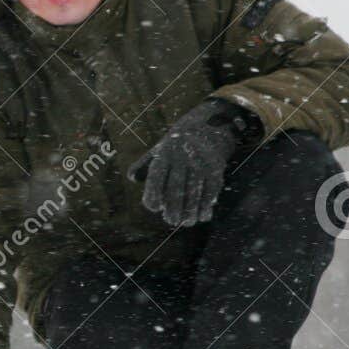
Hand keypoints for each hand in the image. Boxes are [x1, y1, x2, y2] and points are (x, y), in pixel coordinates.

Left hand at [128, 99, 260, 227]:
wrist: (208, 125)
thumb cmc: (176, 145)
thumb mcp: (159, 149)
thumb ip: (144, 164)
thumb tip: (133, 178)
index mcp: (164, 154)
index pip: (156, 178)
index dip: (153, 195)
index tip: (155, 208)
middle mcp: (182, 157)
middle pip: (176, 188)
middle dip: (174, 208)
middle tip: (172, 221)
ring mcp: (200, 162)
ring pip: (194, 191)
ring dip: (191, 211)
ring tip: (187, 222)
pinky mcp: (215, 167)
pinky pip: (211, 189)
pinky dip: (207, 205)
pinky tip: (204, 216)